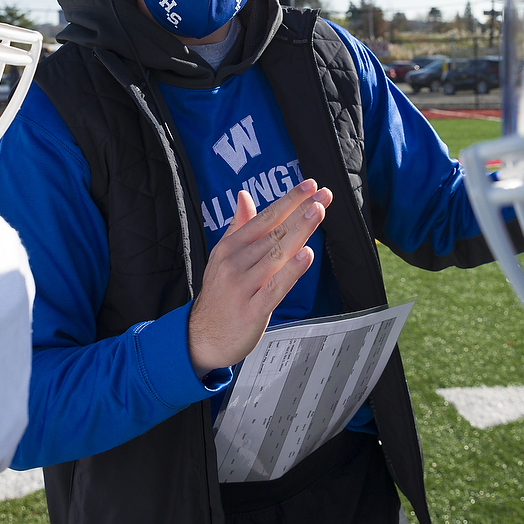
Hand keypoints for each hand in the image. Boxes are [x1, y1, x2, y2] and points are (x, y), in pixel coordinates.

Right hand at [187, 179, 331, 376]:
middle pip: (274, 233)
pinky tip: (306, 255)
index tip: (309, 186)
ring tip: (317, 213)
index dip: (288, 201)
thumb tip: (244, 197)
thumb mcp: (223, 256)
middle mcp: (235, 263)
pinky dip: (291, 270)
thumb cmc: (219, 295)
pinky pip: (275, 287)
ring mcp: (243, 286)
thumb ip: (238, 227)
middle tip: (323, 195)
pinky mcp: (253, 310)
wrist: (200, 337)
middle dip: (301, 211)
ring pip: (276, 255)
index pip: (264, 218)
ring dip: (299, 232)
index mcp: (229, 248)